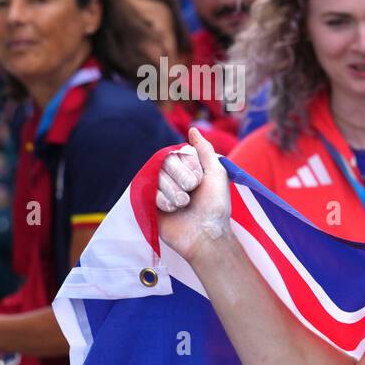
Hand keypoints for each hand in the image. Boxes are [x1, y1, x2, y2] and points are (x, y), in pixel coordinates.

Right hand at [156, 128, 231, 261]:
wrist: (206, 234)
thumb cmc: (216, 206)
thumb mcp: (216, 174)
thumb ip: (205, 150)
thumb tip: (192, 129)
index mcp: (188, 168)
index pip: (177, 152)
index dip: (189, 166)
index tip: (200, 181)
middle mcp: (173, 176)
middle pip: (165, 162)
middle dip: (182, 179)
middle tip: (191, 193)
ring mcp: (160, 189)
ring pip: (156, 177)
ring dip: (174, 192)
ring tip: (184, 205)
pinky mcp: (150, 204)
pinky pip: (148, 191)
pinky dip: (163, 201)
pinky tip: (172, 210)